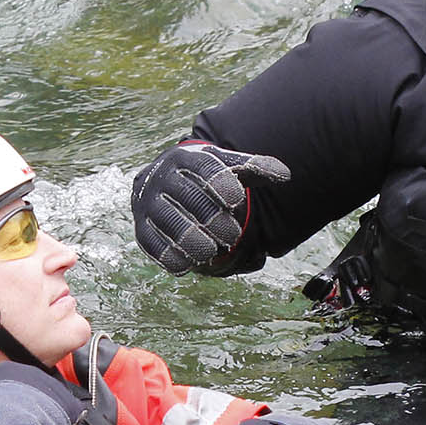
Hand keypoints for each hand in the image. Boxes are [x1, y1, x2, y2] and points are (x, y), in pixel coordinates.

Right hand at [131, 142, 290, 275]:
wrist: (161, 183)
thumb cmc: (202, 177)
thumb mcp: (226, 167)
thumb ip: (254, 169)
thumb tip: (284, 175)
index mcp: (185, 159)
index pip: (204, 169)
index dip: (221, 184)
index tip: (236, 200)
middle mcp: (162, 178)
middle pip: (188, 198)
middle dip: (212, 219)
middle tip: (232, 236)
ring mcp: (148, 204)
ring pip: (168, 221)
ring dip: (192, 240)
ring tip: (211, 251)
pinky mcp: (141, 229)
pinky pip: (151, 245)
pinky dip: (170, 257)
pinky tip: (188, 265)